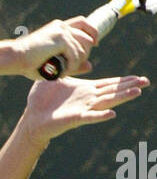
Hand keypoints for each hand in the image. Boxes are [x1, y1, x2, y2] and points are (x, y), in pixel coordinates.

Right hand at [12, 16, 97, 78]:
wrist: (15, 58)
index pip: (83, 23)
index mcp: (59, 27)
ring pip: (82, 50)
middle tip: (73, 66)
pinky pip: (75, 56)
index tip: (95, 44)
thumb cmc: (30, 62)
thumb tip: (91, 65)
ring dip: (75, 64)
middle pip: (87, 37)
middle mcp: (62, 26)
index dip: (92, 32)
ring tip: (62, 71)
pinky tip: (61, 71)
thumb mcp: (55, 63)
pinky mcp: (61, 39)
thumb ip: (73, 63)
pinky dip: (70, 66)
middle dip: (85, 54)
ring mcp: (62, 31)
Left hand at [21, 73, 149, 150]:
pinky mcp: (75, 118)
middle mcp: (88, 99)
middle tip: (146, 81)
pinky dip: (100, 116)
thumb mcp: (58, 78)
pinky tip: (112, 114)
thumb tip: (79, 59)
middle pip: (113, 91)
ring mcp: (83, 109)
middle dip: (129, 86)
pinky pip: (90, 117)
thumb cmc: (43, 99)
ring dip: (121, 98)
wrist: (32, 117)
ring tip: (137, 93)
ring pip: (106, 102)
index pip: (109, 84)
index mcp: (86, 89)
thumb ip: (69, 68)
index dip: (124, 80)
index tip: (139, 77)